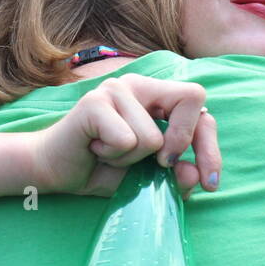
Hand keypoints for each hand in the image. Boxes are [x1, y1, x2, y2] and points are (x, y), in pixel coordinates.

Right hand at [29, 73, 220, 200]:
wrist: (54, 171)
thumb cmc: (103, 170)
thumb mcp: (149, 177)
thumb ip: (178, 174)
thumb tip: (198, 176)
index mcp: (156, 96)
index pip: (201, 107)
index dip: (210, 146)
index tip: (207, 180)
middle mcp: (139, 84)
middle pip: (192, 98)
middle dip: (185, 143)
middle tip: (162, 165)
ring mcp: (115, 88)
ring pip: (154, 136)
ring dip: (132, 159)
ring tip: (110, 153)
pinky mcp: (94, 102)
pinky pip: (126, 140)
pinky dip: (113, 156)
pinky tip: (96, 148)